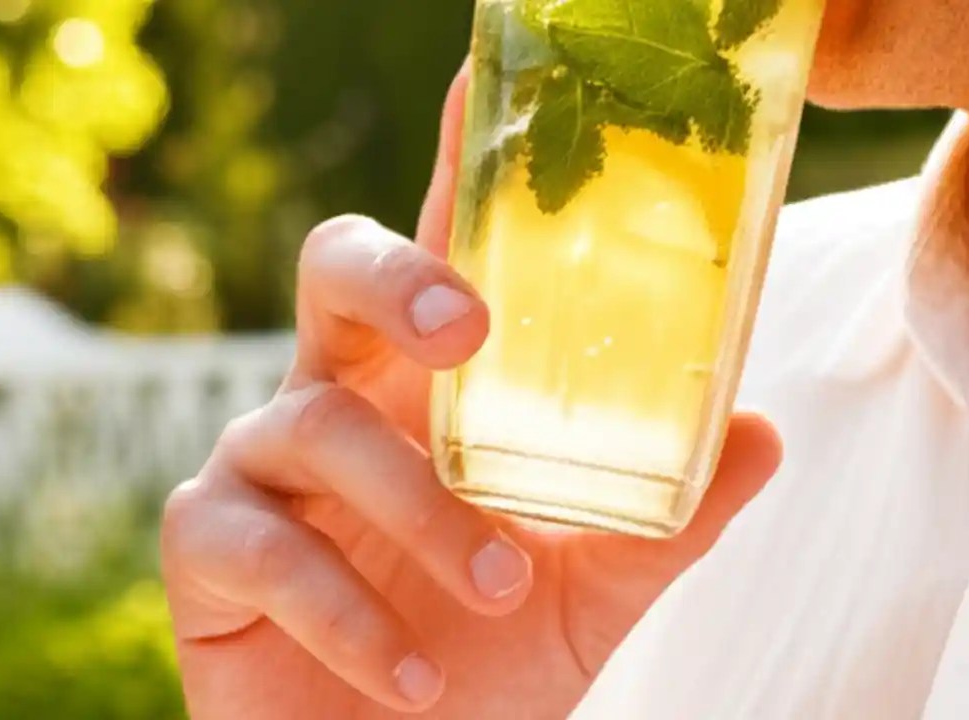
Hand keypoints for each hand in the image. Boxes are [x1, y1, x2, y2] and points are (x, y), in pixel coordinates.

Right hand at [160, 63, 783, 719]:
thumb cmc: (482, 664)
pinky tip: (420, 676)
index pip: (439, 254)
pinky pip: (261, 546)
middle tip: (471, 331)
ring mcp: (257, 467)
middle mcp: (333, 398)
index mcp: (421, 390)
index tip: (483, 85)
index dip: (456, 169)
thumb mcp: (591, 590)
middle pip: (333, 274)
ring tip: (509, 586)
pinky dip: (350, 613)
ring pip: (314, 427)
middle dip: (396, 279)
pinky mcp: (205, 548)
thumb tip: (763, 432)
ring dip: (422, 511)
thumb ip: (664, 515)